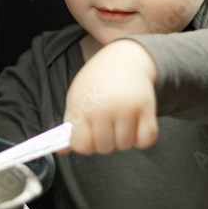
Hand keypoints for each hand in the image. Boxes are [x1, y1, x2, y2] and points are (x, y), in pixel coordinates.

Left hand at [65, 39, 158, 154]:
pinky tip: (135, 125)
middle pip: (104, 148)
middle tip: (106, 124)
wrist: (123, 57)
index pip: (81, 144)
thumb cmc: (97, 81)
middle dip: (105, 140)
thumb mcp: (77, 97)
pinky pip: (146, 139)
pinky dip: (142, 138)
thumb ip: (71, 124)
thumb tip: (61, 151)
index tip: (89, 135)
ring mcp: (126, 108)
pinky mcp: (146, 107)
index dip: (85, 144)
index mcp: (83, 106)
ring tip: (120, 121)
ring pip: (125, 145)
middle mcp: (104, 108)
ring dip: (123, 139)